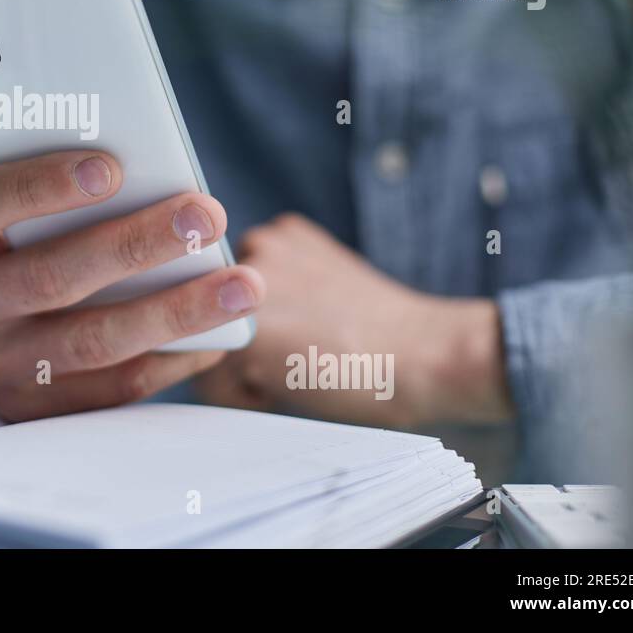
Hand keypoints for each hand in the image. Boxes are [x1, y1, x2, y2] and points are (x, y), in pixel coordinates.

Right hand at [0, 145, 264, 420]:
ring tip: (241, 286)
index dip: (41, 186)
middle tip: (205, 216)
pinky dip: (168, 360)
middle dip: (136, 246)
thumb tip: (110, 118)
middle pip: (49, 279)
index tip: (110, 167)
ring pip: (89, 342)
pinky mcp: (25, 403)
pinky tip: (216, 332)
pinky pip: (108, 389)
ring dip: (174, 313)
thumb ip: (29, 147)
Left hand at [195, 213, 512, 427]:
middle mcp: (255, 249)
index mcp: (277, 233)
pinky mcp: (245, 336)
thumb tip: (228, 321)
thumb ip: (277, 285)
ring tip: (290, 373)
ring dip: (236, 370)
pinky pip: (214, 383)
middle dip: (237, 342)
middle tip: (291, 358)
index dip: (251, 323)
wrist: (425, 353)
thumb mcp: (326, 280)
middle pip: (207, 312)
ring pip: (207, 346)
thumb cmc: (384, 332)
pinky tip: (288, 390)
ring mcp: (245, 289)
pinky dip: (244, 399)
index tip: (290, 340)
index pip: (224, 284)